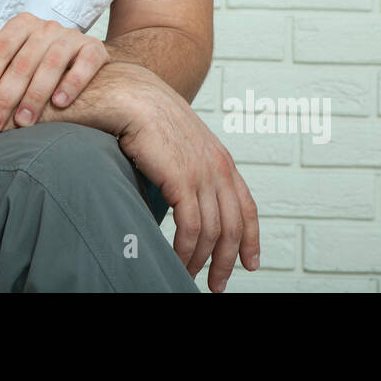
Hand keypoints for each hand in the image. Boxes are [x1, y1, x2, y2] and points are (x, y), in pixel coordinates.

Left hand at [0, 12, 110, 133]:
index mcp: (22, 24)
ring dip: (36, 95)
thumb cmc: (34, 58)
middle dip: (6, 96)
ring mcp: (72, 36)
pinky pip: (85, 63)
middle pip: (22, 62)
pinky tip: (60, 103)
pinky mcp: (95, 49)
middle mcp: (47, 27)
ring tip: (23, 121)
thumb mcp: (8, 51)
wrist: (79, 57)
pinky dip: (72, 83)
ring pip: (52, 64)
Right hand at [115, 72, 259, 292]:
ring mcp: (203, 173)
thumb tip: (179, 198)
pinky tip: (177, 260)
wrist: (130, 95)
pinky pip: (192, 227)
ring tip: (187, 277)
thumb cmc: (144, 117)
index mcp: (220, 159)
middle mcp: (219, 167)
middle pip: (233, 226)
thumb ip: (184, 170)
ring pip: (213, 232)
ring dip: (201, 261)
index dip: (250, 238)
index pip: (246, 206)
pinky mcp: (183, 179)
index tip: (250, 263)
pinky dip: (186, 251)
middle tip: (216, 286)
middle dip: (227, 261)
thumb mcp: (176, 144)